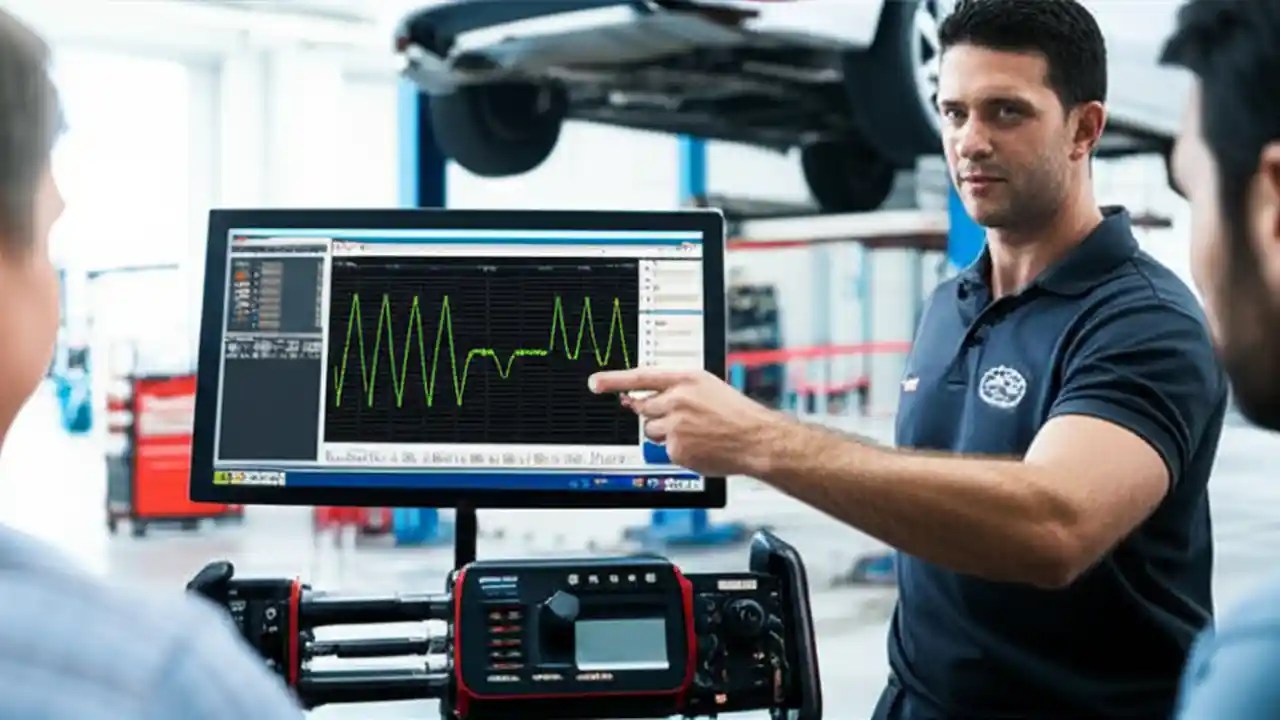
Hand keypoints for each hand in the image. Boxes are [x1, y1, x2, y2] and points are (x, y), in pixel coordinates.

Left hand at [588, 368, 783, 476]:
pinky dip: (679, 450)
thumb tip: (644, 397)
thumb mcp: (707, 387)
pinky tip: (700, 445)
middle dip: (654, 414)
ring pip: (651, 430)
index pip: (641, 377)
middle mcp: (676, 400)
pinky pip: (665, 450)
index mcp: (685, 379)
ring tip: (694, 432)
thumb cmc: (736, 413)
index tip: (595, 383)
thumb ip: (676, 388)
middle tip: (678, 418)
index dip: (614, 380)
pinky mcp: (676, 449)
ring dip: (665, 433)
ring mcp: (675, 426)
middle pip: (643, 408)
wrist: (755, 438)